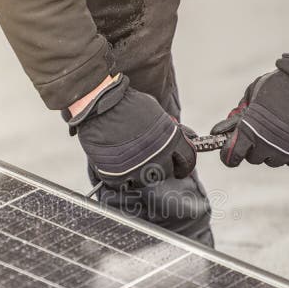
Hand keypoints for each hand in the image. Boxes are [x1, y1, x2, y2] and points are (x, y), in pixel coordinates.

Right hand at [68, 74, 196, 188]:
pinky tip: (117, 167)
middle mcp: (158, 157)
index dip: (183, 165)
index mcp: (171, 141)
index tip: (179, 167)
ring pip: (144, 180)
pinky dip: (120, 178)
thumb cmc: (127, 103)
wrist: (101, 104)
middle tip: (149, 160)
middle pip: (165, 172)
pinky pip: (122, 184)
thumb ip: (168, 130)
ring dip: (139, 173)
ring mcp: (137, 169)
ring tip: (130, 162)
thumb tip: (176, 139)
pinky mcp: (117, 175)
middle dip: (159, 167)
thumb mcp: (156, 113)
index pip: (187, 161)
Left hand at [211, 54, 288, 167]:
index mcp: (250, 132)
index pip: (232, 156)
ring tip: (279, 132)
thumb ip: (240, 112)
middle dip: (254, 147)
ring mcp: (287, 152)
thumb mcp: (253, 93)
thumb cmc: (282, 84)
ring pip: (273, 161)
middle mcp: (266, 146)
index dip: (229, 156)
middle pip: (253, 158)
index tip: (230, 154)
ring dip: (272, 150)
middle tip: (260, 132)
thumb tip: (228, 126)